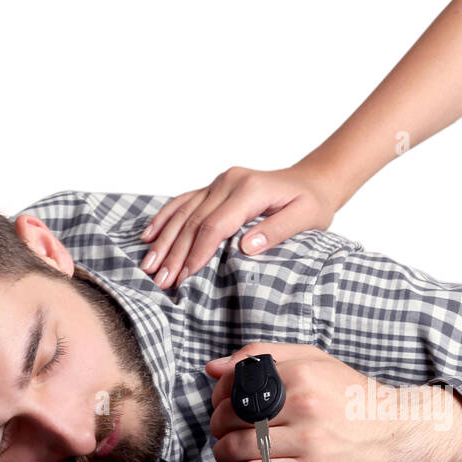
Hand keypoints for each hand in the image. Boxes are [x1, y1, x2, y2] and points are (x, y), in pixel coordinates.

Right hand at [139, 165, 338, 289]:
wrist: (313, 180)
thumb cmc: (312, 203)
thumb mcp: (306, 218)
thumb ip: (277, 231)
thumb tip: (246, 247)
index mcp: (249, 189)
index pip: (215, 225)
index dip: (197, 252)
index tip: (184, 278)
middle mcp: (229, 181)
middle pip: (194, 221)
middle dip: (174, 253)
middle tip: (160, 281)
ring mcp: (219, 182)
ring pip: (184, 212)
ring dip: (164, 240)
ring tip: (148, 266)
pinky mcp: (215, 186)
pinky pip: (184, 201)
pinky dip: (165, 218)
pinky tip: (149, 235)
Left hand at [205, 342, 461, 461]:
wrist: (399, 430)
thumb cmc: (351, 393)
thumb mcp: (313, 360)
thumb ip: (262, 356)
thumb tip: (214, 368)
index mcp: (300, 374)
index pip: (235, 384)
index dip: (219, 395)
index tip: (221, 402)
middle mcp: (304, 406)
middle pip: (232, 417)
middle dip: (217, 425)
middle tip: (221, 428)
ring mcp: (309, 440)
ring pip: (240, 448)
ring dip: (223, 451)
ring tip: (227, 450)